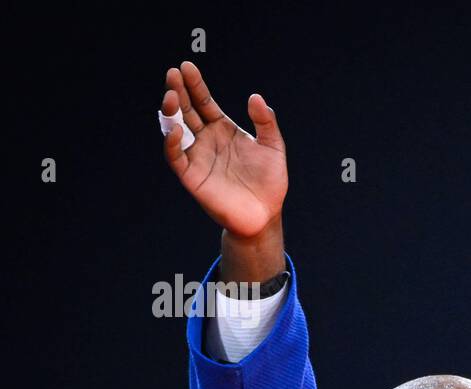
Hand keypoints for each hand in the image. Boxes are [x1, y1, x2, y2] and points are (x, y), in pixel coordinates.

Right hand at [160, 61, 286, 239]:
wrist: (265, 214)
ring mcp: (197, 156)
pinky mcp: (191, 176)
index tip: (187, 66)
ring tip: (171, 95)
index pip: (204, 102)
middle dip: (179, 91)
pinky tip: (176, 129)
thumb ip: (266, 122)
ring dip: (171, 112)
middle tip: (173, 74)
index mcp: (223, 129)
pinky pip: (176, 156)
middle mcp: (206, 139)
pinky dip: (172, 143)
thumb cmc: (270, 181)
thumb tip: (255, 97)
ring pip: (176, 129)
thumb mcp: (273, 147)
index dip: (195, 85)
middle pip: (187, 110)